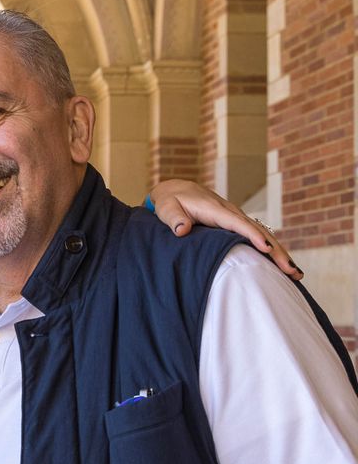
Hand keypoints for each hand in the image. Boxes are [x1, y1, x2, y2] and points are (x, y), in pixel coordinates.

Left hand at [148, 179, 301, 279]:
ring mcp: (236, 218)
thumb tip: (182, 230)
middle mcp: (231, 213)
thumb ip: (174, 219)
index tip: (266, 249)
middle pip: (259, 231)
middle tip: (291, 270)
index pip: (237, 224)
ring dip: (280, 253)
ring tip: (296, 274)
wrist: (177, 190)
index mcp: (215, 209)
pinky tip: (284, 265)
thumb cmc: (170, 201)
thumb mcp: (167, 208)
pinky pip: (258, 236)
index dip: (252, 236)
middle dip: (276, 251)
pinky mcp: (237, 224)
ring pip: (264, 235)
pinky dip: (272, 250)